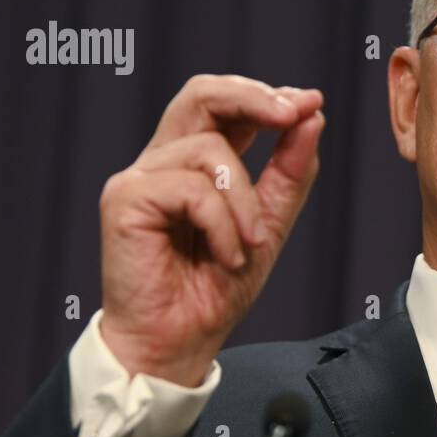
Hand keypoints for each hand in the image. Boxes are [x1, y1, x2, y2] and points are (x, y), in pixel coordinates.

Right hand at [98, 75, 324, 386]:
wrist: (180, 342)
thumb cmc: (214, 289)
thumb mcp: (270, 224)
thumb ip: (289, 172)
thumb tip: (311, 117)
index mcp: (196, 162)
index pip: (225, 105)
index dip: (266, 96)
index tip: (310, 102)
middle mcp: (165, 161)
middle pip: (201, 94)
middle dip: (252, 97)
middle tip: (292, 113)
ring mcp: (141, 177)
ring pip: (210, 149)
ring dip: (246, 200)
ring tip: (250, 244)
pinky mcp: (125, 199)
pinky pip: (192, 188)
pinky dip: (221, 224)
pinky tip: (225, 256)